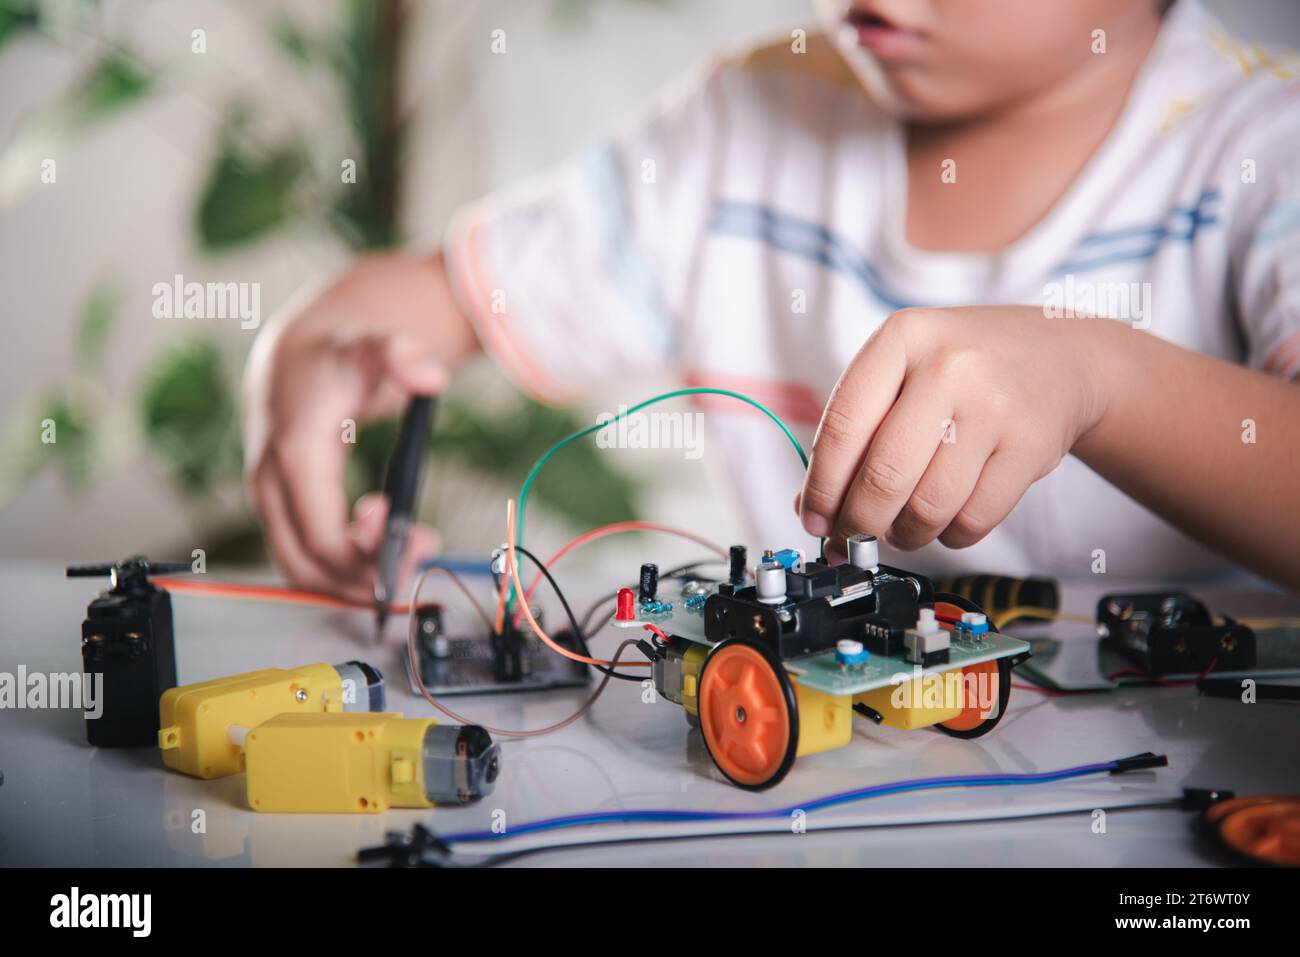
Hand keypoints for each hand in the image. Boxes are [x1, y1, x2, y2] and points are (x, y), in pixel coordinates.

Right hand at [242, 254, 477, 601]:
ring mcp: (270, 502)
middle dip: (368, 577)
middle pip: (310, 566)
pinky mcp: (277, 512)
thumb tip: (432, 376)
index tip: (420, 541)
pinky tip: (378, 539)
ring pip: (303, 571)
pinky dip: (342, 566)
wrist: (296, 356)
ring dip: (356, 576)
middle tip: (420, 549)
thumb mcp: (374, 346)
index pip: (323, 538)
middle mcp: (271, 485)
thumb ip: (402, 355)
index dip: (371, 557)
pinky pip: (304, 559)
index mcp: (295, 454)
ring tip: (404, 542)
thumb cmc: (338, 357)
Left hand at [797, 306, 1109, 552]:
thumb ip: (855, 429)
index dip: (821, 487)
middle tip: (853, 537)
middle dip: (859, 522)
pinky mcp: (1032, 447)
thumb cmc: (963, 369)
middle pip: (884, 476)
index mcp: (902, 338)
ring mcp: (995, 407)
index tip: (813, 520)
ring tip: (902, 528)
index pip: (841, 427)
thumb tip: (810, 508)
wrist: (1061, 356)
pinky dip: (950, 536)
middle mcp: (949, 367)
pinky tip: (945, 521)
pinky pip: (973, 521)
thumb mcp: (904, 371)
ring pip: (928, 507)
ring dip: (906, 535)